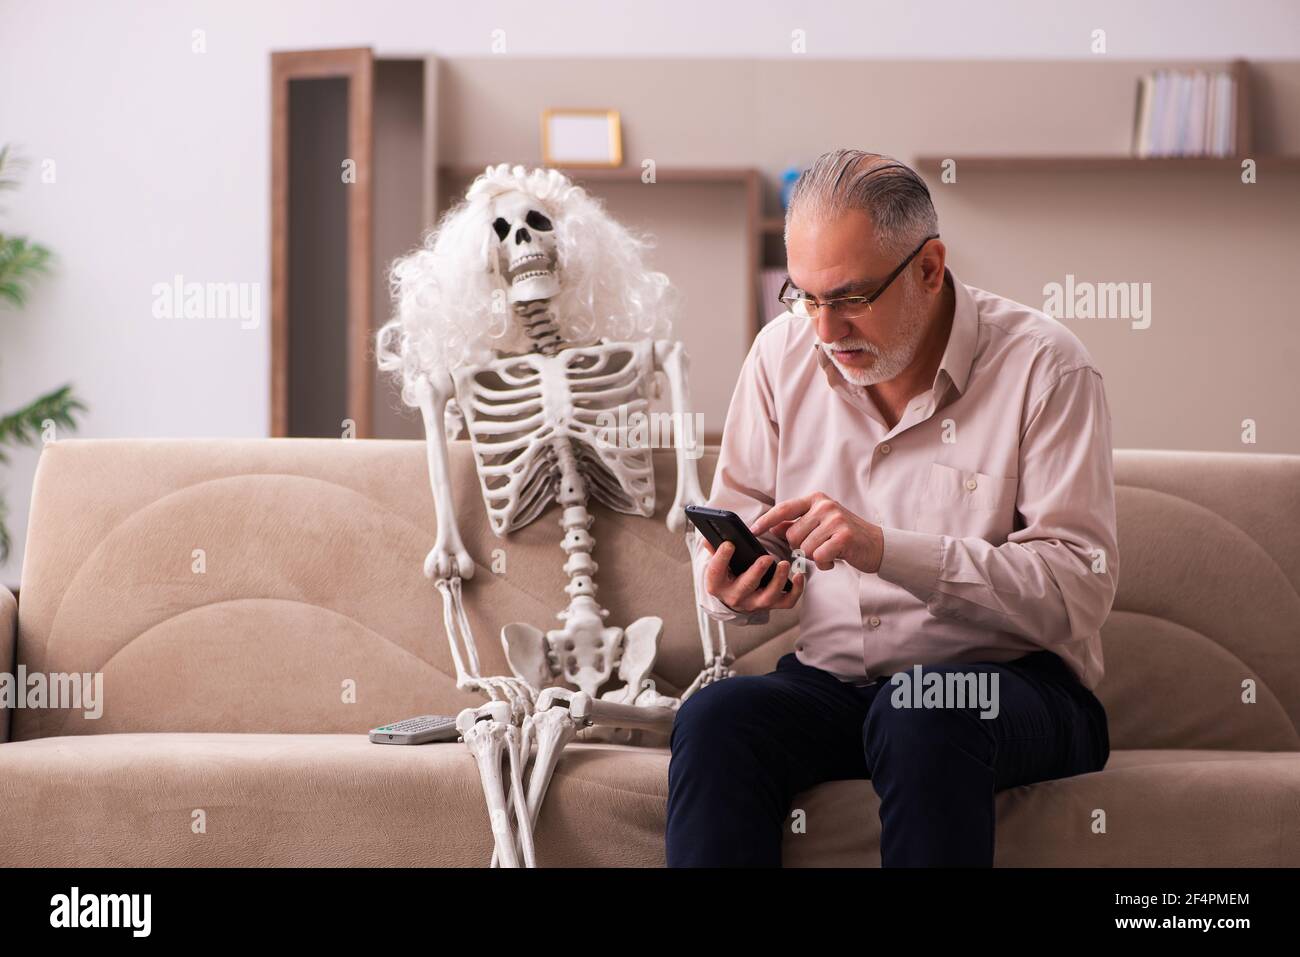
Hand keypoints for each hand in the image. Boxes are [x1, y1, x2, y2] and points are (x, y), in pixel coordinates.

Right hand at [700, 536, 804, 612]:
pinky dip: (796, 590)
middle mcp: (735, 597)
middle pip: (745, 587)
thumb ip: (713, 549)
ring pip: (768, 597)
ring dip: (778, 581)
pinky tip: (799, 575)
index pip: (715, 572)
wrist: (735, 595)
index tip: (729, 544)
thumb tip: (708, 538)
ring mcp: (754, 603)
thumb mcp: (717, 563)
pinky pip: (786, 602)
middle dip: (756, 572)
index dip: (721, 558)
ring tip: (784, 564)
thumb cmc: (727, 574)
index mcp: (717, 585)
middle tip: (766, 558)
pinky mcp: (771, 605)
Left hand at [751, 492, 883, 573]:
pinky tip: (835, 558)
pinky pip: (819, 556)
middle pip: (792, 536)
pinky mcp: (843, 535)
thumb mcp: (820, 524)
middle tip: (820, 546)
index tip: (752, 531)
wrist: (877, 545)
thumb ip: (797, 524)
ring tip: (830, 551)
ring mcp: (835, 519)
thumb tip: (772, 527)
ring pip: (804, 548)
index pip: (783, 509)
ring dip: (815, 556)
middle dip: (802, 548)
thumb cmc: (844, 535)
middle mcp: (824, 506)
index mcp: (816, 500)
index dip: (765, 521)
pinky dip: (825, 563)